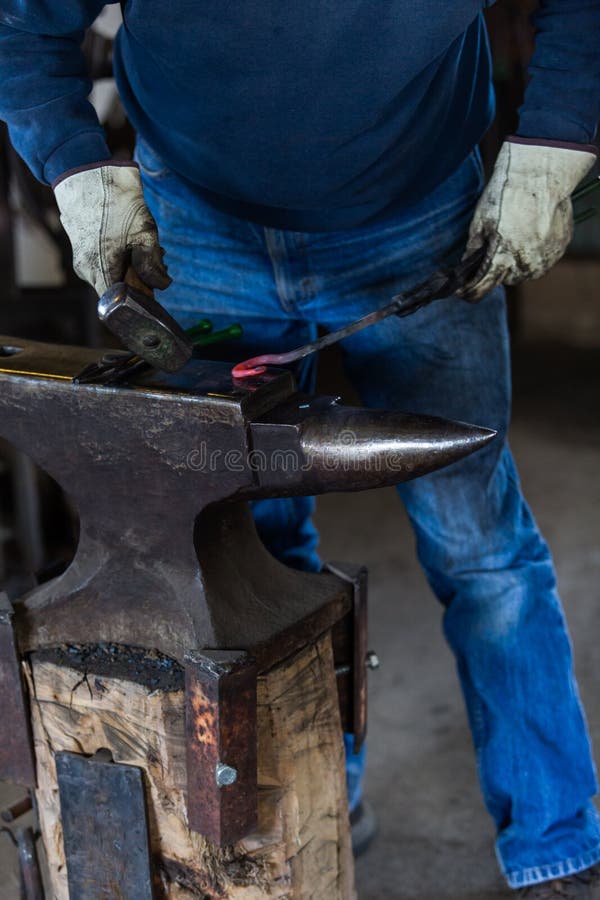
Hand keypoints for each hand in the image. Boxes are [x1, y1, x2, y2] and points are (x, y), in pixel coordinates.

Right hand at [53, 162, 170, 296]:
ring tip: (149, 246)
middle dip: (140, 280)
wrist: (88, 174)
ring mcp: (82, 260)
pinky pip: (103, 263)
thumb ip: (153, 265)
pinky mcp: (83, 248)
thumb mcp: (144, 234)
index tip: (156, 289)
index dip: (140, 300)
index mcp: (100, 271)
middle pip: (117, 289)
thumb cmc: (115, 203)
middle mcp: (86, 271)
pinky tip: (133, 241)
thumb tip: (161, 285)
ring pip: (111, 275)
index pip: (120, 303)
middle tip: (160, 263)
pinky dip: (120, 258)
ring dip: (132, 267)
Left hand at [458, 139, 595, 301]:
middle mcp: (525, 265)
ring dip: (518, 260)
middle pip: (505, 279)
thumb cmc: (506, 195)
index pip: (480, 289)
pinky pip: (543, 259)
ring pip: (525, 271)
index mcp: (501, 259)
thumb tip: (463, 268)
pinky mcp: (559, 250)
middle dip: (498, 267)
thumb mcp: (480, 222)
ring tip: (516, 233)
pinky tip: (532, 229)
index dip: (468, 291)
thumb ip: (473, 250)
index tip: (461, 289)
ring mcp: (545, 259)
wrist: (541, 174)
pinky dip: (535, 250)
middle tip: (497, 243)